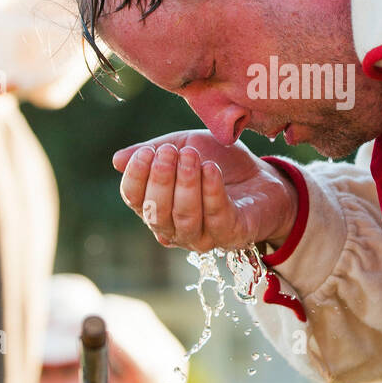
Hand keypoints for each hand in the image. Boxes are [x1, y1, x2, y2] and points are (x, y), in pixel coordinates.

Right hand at [113, 128, 297, 252]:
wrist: (264, 177)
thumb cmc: (219, 163)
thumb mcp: (185, 145)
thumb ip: (155, 151)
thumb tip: (117, 160)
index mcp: (157, 207)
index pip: (134, 199)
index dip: (136, 177)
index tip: (146, 152)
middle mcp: (174, 228)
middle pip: (156, 212)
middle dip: (161, 180)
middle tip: (171, 152)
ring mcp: (202, 237)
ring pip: (184, 218)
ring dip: (185, 185)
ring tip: (191, 156)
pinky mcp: (231, 235)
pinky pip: (216, 216)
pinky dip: (211, 191)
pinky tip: (211, 168)